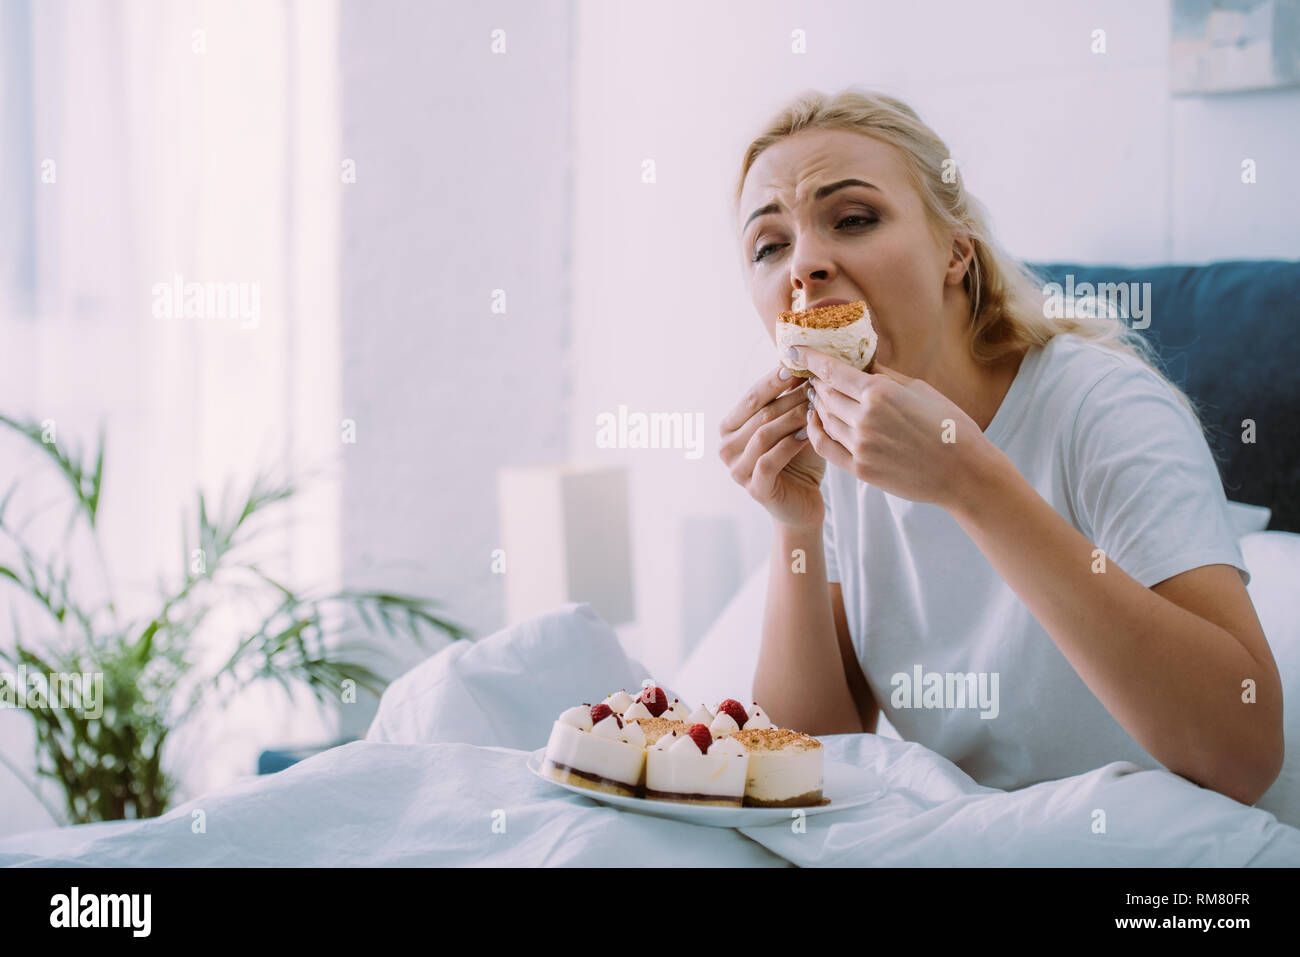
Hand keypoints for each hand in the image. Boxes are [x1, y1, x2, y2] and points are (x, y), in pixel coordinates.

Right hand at [718, 366, 825, 529]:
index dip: (774, 381)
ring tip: (815, 409)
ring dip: (791, 419)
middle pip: (759, 415)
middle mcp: (726, 448)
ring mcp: (736, 470)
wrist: (802, 503)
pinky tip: (809, 437)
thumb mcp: (793, 424)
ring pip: (763, 435)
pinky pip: (769, 461)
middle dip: (788, 398)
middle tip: (815, 386)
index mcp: (729, 428)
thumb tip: (802, 362)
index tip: (797, 366)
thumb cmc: (798, 459)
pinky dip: (790, 446)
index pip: (751, 397)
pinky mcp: (753, 488)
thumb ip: (791, 399)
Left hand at [794, 345, 994, 510]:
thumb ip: (885, 376)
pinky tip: (815, 421)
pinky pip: (824, 446)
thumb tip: (862, 361)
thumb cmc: (949, 425)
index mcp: (880, 393)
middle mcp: (864, 418)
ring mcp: (860, 446)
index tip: (795, 350)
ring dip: (816, 404)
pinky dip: (815, 431)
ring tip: (817, 396)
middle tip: (812, 375)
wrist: (964, 472)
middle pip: (824, 393)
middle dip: (816, 382)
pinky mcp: (860, 468)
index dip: (809, 358)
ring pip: (822, 418)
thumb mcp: (920, 390)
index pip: (832, 370)